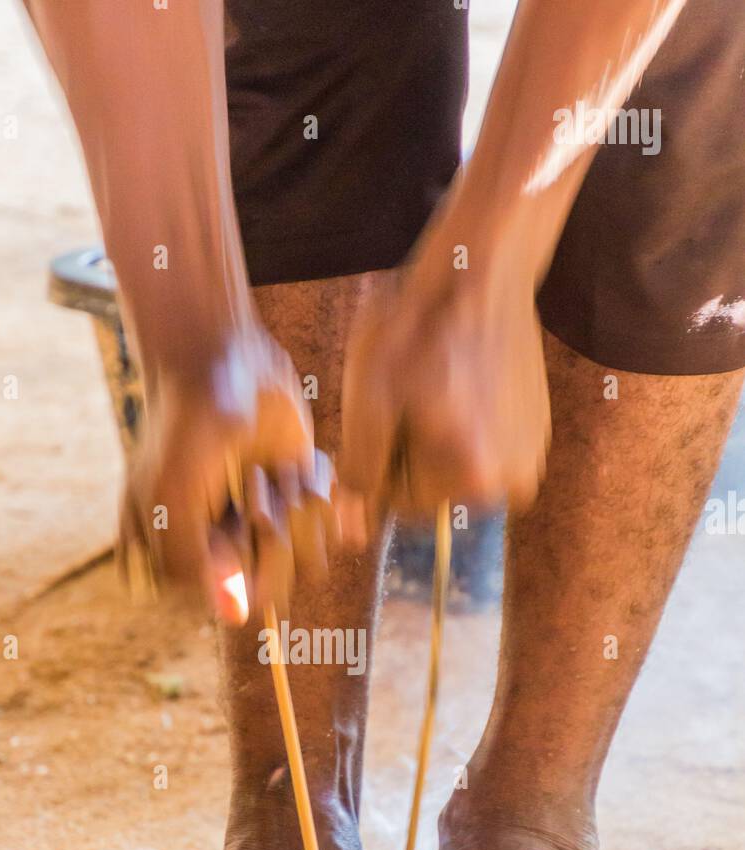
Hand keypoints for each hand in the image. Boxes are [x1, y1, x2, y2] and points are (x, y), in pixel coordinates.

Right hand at [120, 328, 336, 622]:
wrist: (223, 358)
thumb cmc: (189, 425)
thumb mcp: (174, 494)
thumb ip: (190, 559)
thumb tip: (233, 618)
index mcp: (186, 560)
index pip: (236, 603)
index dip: (246, 564)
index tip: (235, 518)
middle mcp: (228, 552)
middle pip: (279, 585)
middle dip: (274, 531)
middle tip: (254, 481)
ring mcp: (267, 528)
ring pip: (310, 559)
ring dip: (296, 508)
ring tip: (271, 469)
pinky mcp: (303, 502)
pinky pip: (333, 526)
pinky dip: (319, 490)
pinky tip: (295, 462)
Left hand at [340, 239, 549, 523]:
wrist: (481, 274)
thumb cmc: (418, 328)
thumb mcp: (369, 400)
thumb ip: (361, 474)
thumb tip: (353, 533)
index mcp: (474, 477)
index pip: (401, 502)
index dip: (383, 457)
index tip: (389, 408)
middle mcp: (513, 481)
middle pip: (433, 491)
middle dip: (412, 451)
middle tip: (412, 391)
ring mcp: (531, 457)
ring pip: (458, 470)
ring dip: (438, 439)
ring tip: (438, 385)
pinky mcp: (538, 432)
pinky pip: (485, 447)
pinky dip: (467, 424)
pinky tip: (462, 382)